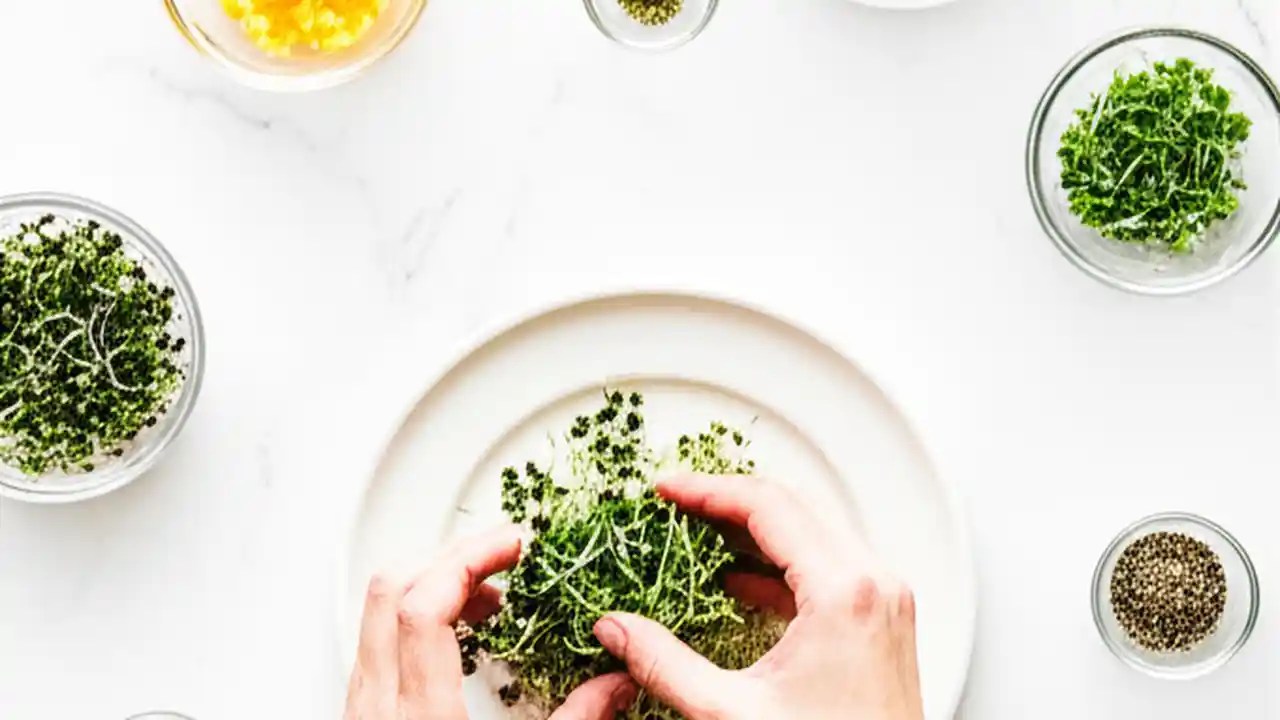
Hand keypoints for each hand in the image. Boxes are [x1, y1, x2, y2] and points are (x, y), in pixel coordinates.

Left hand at [345, 526, 637, 719]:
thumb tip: (617, 682)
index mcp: (419, 719)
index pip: (422, 605)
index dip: (469, 558)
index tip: (514, 545)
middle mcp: (376, 707)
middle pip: (390, 590)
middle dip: (452, 556)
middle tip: (505, 556)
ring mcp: (360, 712)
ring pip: (377, 613)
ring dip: (434, 585)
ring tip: (492, 597)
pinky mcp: (361, 719)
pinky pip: (379, 643)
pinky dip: (419, 618)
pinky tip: (462, 637)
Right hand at [592, 474, 923, 719]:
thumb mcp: (731, 713)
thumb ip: (664, 665)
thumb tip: (618, 630)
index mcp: (844, 592)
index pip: (768, 505)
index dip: (708, 490)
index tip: (667, 490)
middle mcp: (874, 584)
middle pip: (795, 505)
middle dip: (729, 499)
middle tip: (679, 504)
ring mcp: (884, 601)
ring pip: (815, 530)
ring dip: (757, 527)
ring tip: (701, 533)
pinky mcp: (882, 622)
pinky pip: (829, 566)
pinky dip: (782, 562)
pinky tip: (742, 580)